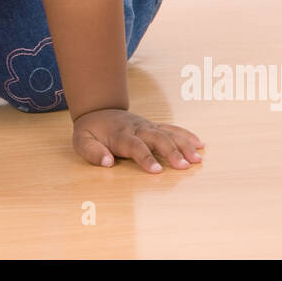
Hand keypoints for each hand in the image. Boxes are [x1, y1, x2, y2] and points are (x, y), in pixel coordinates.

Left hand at [72, 109, 203, 172]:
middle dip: (171, 151)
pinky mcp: (154, 126)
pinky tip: (200, 144)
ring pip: (168, 133)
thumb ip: (92, 152)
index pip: (135, 146)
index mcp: (120, 134)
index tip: (158, 171)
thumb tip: (107, 162)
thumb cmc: (91, 131)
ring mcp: (147, 125)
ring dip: (184, 145)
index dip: (146, 157)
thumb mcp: (81, 141)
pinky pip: (172, 129)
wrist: (98, 110)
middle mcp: (137, 128)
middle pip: (157, 138)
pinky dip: (186, 135)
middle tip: (185, 166)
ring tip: (197, 159)